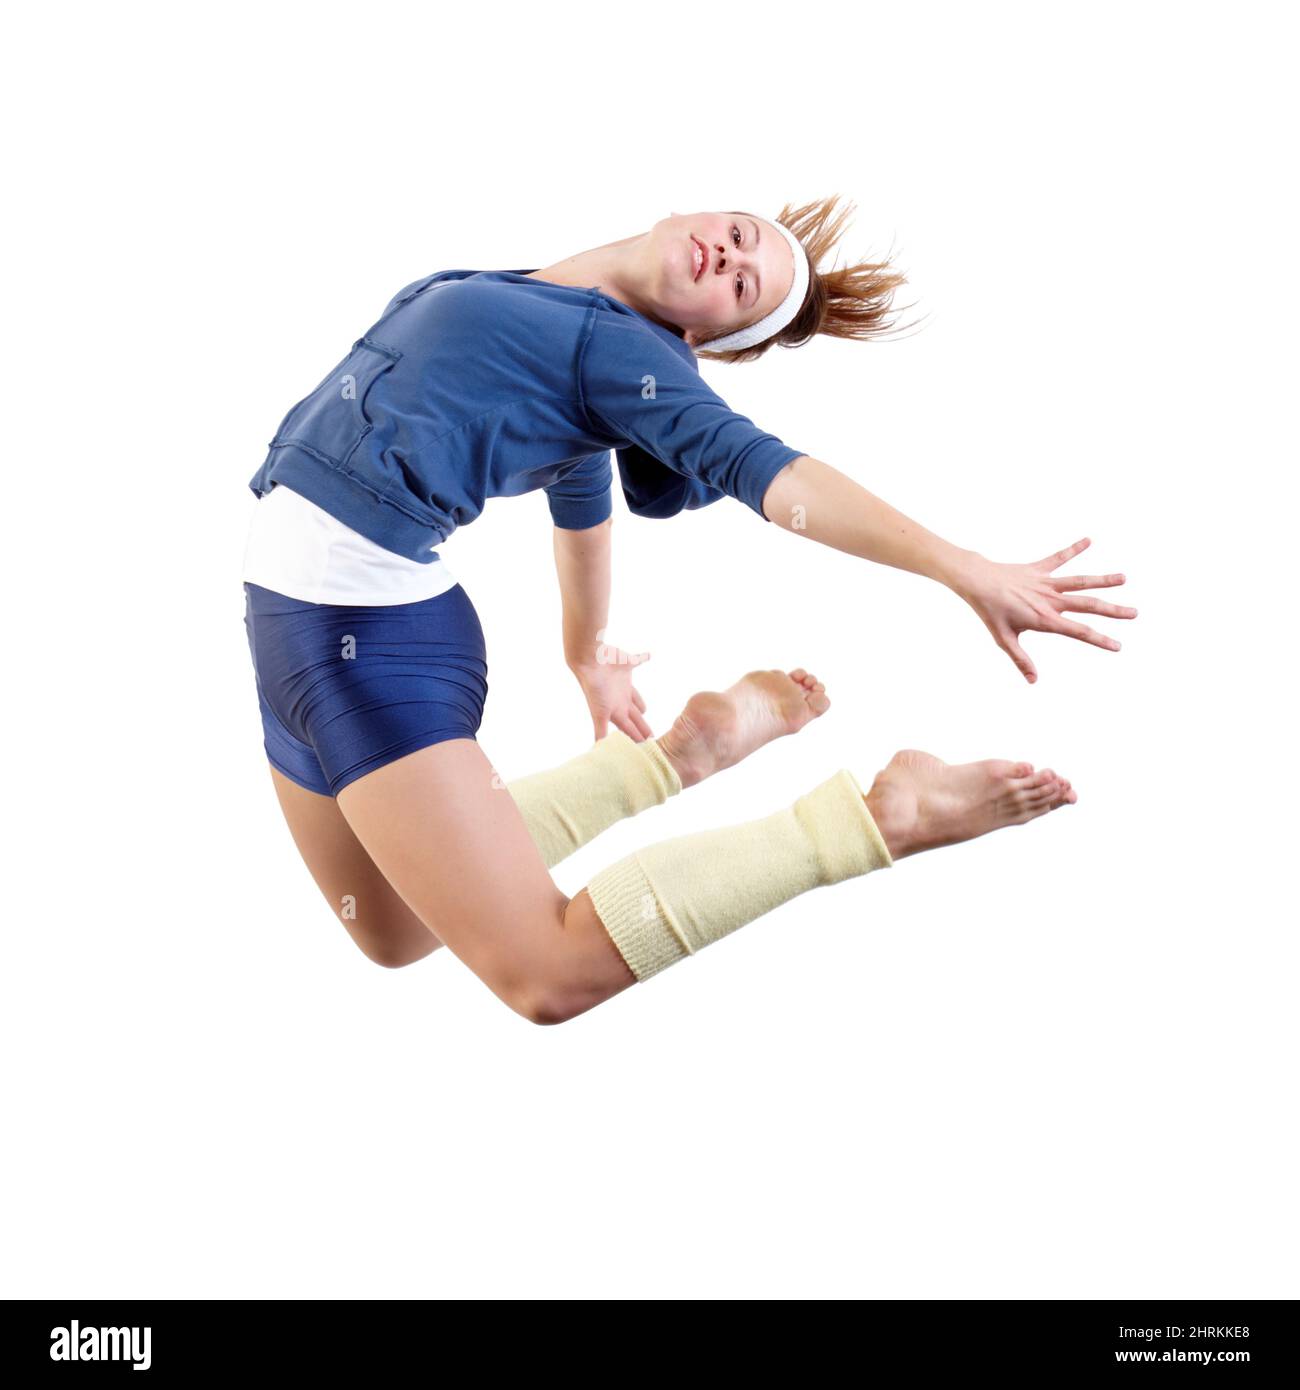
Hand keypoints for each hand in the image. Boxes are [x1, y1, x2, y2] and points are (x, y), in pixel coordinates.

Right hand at [568, 641, 653, 740]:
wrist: (589, 662)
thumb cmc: (595, 689)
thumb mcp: (599, 714)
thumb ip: (600, 731)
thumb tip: (597, 751)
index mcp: (616, 710)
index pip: (629, 727)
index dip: (637, 736)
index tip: (646, 746)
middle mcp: (619, 698)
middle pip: (635, 716)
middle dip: (642, 726)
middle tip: (652, 737)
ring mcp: (623, 682)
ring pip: (635, 697)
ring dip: (640, 703)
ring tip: (645, 710)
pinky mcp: (627, 663)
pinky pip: (639, 661)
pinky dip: (644, 657)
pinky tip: (649, 655)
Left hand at [950, 537, 1136, 682]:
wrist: (976, 582)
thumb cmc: (989, 612)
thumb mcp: (1004, 639)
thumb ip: (1020, 659)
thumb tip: (1033, 680)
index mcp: (1045, 619)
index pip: (1079, 632)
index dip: (1100, 639)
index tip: (1118, 645)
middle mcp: (1051, 599)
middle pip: (1089, 605)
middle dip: (1113, 610)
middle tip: (1135, 613)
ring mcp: (1046, 582)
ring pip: (1080, 581)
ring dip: (1102, 580)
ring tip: (1124, 578)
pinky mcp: (1039, 568)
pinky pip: (1059, 557)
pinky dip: (1073, 548)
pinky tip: (1088, 539)